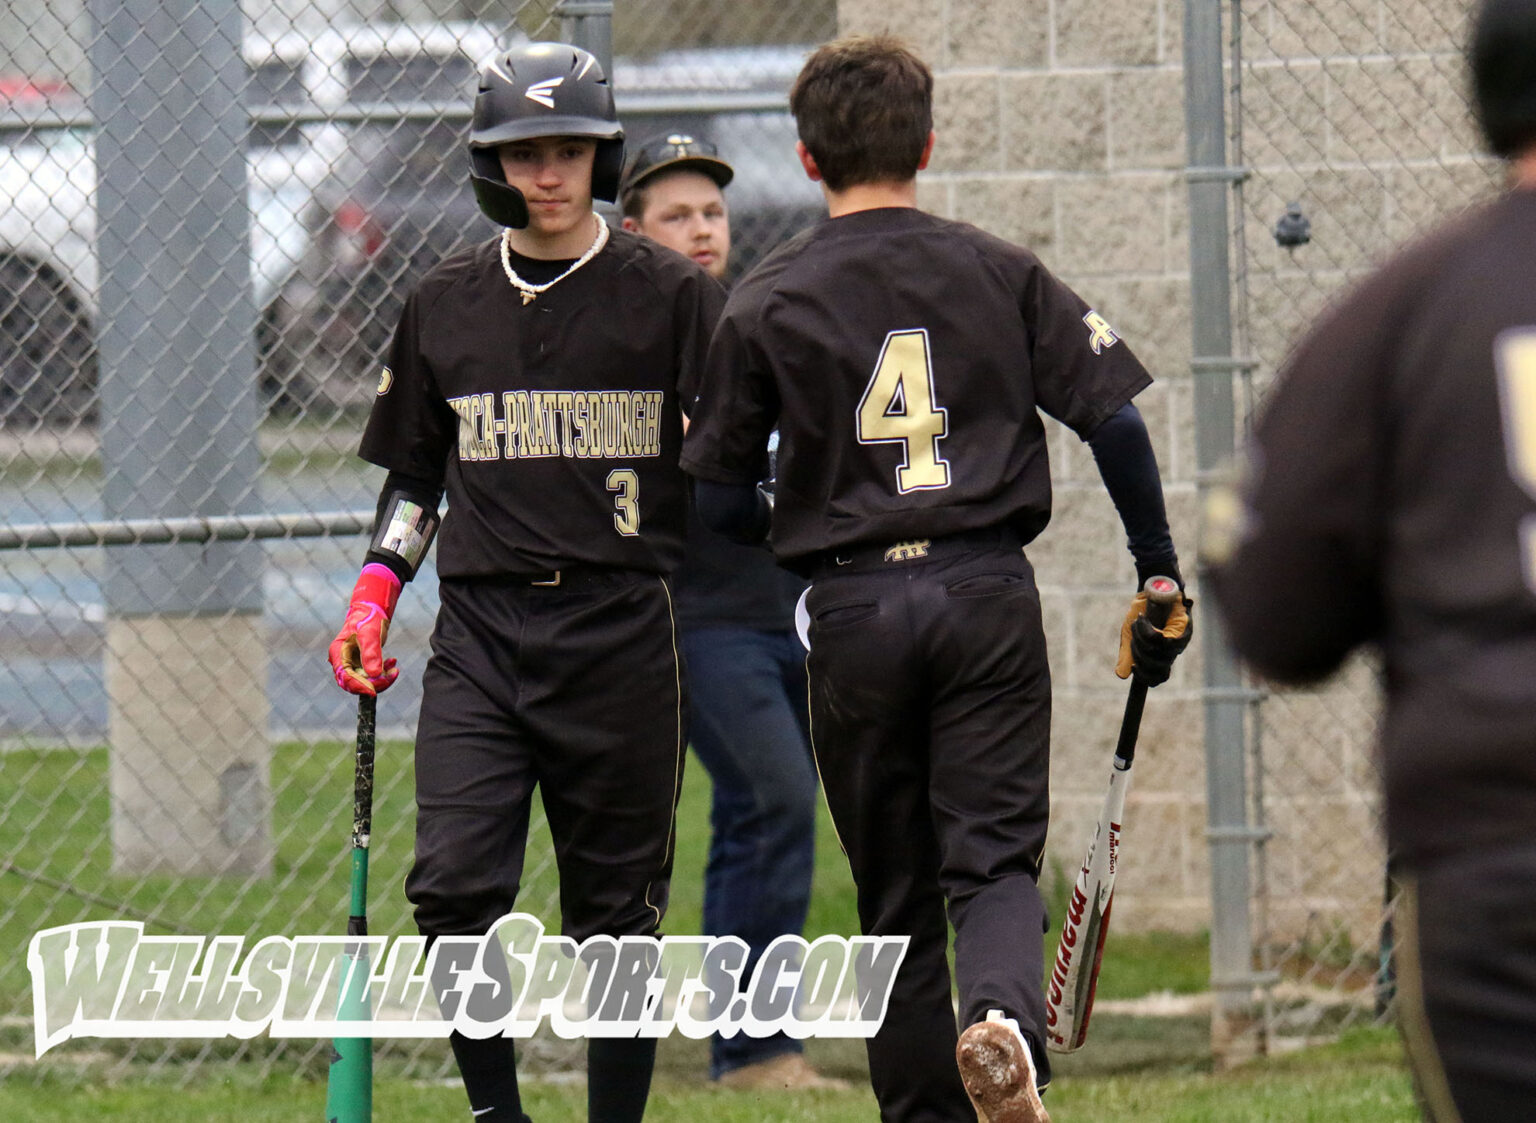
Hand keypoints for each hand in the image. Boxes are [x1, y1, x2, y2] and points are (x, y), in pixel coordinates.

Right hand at [328, 563, 402, 694]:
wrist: (372, 610)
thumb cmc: (368, 618)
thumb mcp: (370, 633)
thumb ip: (371, 653)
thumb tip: (374, 674)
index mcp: (338, 653)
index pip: (345, 677)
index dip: (359, 686)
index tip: (374, 691)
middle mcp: (342, 661)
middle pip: (355, 683)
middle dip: (375, 683)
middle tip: (392, 675)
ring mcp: (351, 663)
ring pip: (365, 681)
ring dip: (381, 678)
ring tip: (395, 669)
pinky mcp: (361, 664)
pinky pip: (371, 675)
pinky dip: (383, 672)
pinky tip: (393, 662)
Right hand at [1116, 588, 1192, 686]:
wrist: (1152, 587)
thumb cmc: (1143, 611)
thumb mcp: (1131, 635)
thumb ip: (1127, 655)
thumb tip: (1122, 675)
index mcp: (1162, 655)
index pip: (1159, 677)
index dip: (1147, 677)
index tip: (1134, 669)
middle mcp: (1175, 651)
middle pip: (1157, 668)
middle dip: (1138, 653)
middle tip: (1132, 637)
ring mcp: (1182, 640)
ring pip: (1157, 652)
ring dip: (1140, 638)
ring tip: (1136, 622)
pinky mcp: (1183, 628)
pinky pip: (1159, 638)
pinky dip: (1146, 629)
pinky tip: (1142, 619)